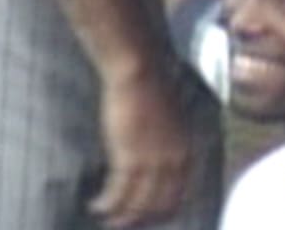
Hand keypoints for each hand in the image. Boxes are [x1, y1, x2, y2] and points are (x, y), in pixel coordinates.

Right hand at [88, 69, 191, 227]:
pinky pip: (118, 193)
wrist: (140, 70)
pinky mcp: (129, 157)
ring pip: (138, 205)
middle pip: (160, 206)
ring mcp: (153, 161)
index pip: (181, 196)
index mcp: (188, 151)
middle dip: (142, 220)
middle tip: (124, 224)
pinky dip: (106, 204)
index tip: (148, 217)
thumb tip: (159, 157)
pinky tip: (96, 206)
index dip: (163, 212)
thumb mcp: (170, 120)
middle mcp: (175, 161)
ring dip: (121, 218)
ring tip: (107, 221)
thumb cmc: (152, 87)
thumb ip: (169, 142)